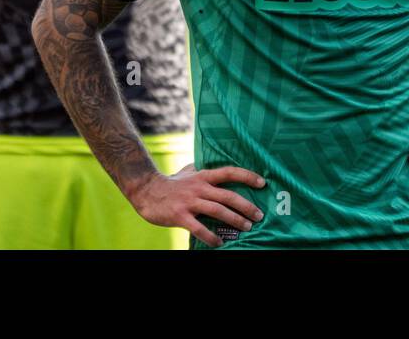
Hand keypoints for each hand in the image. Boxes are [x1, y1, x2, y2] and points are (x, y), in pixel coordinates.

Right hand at [127, 163, 265, 247]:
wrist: (146, 191)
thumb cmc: (170, 182)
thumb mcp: (188, 171)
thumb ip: (201, 169)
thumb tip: (213, 164)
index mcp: (203, 176)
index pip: (230, 172)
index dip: (247, 176)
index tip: (262, 183)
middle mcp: (199, 187)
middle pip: (228, 196)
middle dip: (246, 206)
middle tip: (259, 216)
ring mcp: (190, 202)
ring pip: (218, 211)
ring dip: (235, 220)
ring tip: (247, 228)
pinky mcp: (180, 216)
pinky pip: (199, 228)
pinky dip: (211, 237)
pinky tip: (220, 243)